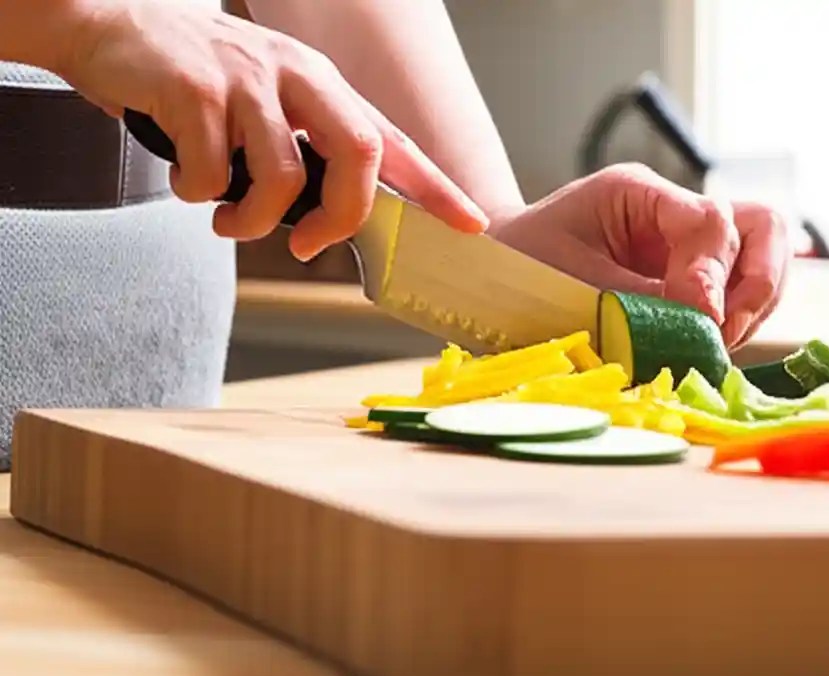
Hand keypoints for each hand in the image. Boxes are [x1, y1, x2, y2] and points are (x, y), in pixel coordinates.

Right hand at [48, 0, 486, 258]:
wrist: (110, 27)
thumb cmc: (197, 80)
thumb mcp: (269, 102)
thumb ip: (306, 148)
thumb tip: (338, 219)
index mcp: (323, 86)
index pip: (394, 141)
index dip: (437, 188)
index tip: (471, 225)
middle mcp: (297, 76)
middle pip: (358, 154)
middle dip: (340, 217)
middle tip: (305, 246)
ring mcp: (248, 79)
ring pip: (281, 176)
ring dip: (251, 220)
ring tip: (227, 221)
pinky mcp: (194, 89)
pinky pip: (209, 171)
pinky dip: (194, 192)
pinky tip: (185, 179)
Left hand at [490, 163, 789, 349]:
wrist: (492, 278)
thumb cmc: (520, 268)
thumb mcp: (570, 280)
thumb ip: (638, 300)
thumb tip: (701, 327)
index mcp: (641, 194)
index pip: (711, 221)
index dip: (712, 275)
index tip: (701, 320)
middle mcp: (676, 214)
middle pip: (763, 227)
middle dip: (758, 283)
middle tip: (726, 331)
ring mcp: (691, 248)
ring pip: (765, 262)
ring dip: (753, 310)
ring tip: (714, 347)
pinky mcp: (695, 284)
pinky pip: (745, 298)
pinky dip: (740, 325)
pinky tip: (707, 348)